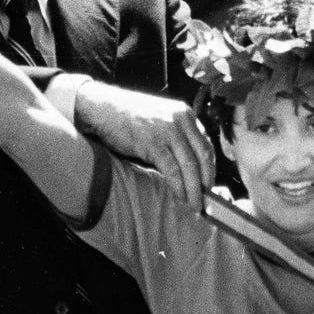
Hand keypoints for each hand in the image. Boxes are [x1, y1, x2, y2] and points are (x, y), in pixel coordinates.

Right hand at [74, 81, 213, 207]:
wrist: (103, 108)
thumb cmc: (130, 118)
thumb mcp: (161, 121)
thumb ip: (177, 137)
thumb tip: (190, 169)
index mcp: (186, 114)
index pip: (207, 145)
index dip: (210, 169)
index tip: (209, 186)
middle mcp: (180, 120)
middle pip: (203, 156)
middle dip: (206, 182)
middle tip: (206, 201)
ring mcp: (167, 130)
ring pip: (189, 165)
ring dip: (194, 189)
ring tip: (194, 205)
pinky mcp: (152, 142)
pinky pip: (172, 169)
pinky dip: (178, 186)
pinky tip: (180, 197)